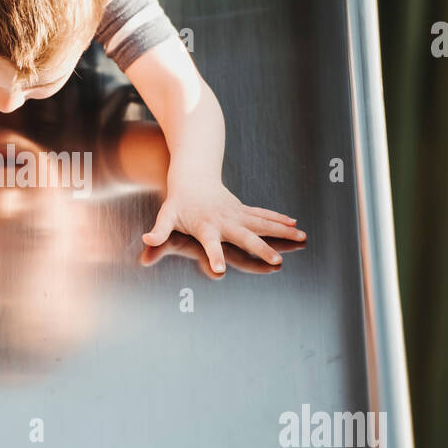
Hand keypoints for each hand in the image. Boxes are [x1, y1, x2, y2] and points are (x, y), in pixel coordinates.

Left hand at [142, 179, 303, 273]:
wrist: (192, 176)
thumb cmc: (179, 201)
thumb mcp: (166, 215)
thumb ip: (159, 230)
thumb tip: (147, 240)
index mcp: (205, 225)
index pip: (209, 244)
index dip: (214, 256)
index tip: (220, 271)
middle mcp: (224, 220)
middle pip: (245, 236)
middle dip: (261, 248)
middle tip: (277, 260)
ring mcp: (236, 213)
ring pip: (262, 223)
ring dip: (281, 231)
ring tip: (301, 238)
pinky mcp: (243, 209)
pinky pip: (263, 215)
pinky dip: (278, 220)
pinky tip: (294, 226)